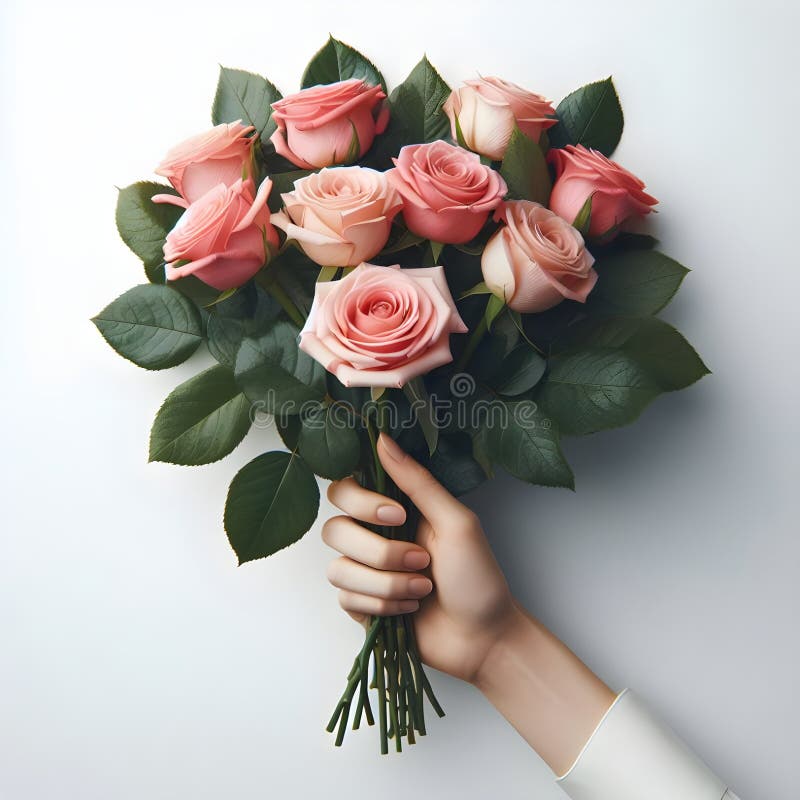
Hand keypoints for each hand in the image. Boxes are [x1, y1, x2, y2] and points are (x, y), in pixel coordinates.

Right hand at [323, 433, 516, 682]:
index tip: (398, 515)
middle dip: (378, 552)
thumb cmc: (478, 577)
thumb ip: (417, 482)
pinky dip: (381, 605)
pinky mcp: (362, 605)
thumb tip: (382, 438)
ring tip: (422, 590)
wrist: (483, 639)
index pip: (344, 489)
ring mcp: (365, 572)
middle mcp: (373, 536)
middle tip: (421, 561)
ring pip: (338, 569)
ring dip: (385, 583)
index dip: (361, 502)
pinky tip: (409, 609)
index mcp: (395, 509)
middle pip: (334, 529)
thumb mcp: (456, 522)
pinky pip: (344, 599)